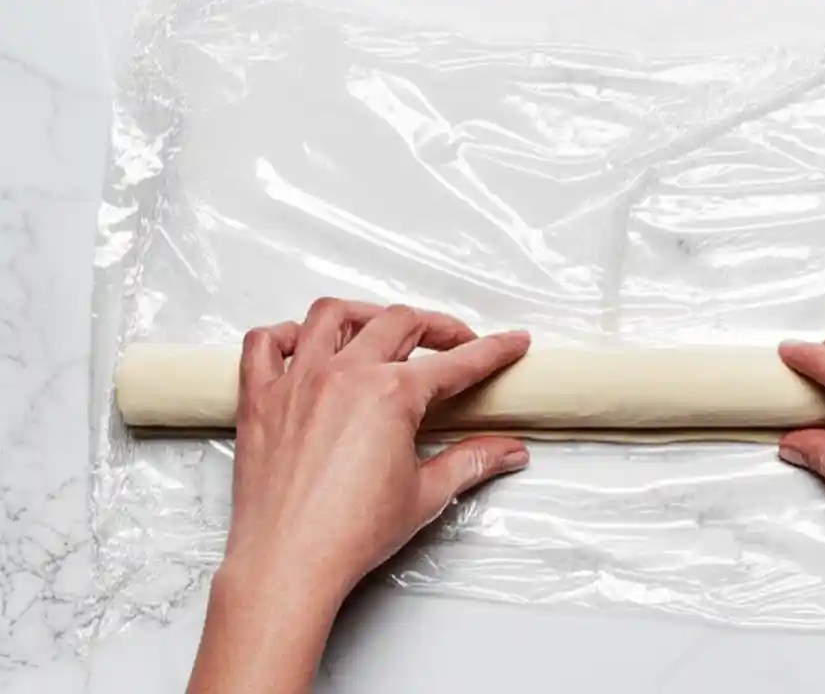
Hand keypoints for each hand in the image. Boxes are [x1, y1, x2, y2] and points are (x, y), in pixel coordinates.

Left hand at [227, 298, 530, 595]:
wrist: (288, 563)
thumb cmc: (350, 534)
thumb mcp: (425, 495)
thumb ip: (471, 461)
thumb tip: (508, 451)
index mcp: (390, 394)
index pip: (455, 363)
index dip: (491, 350)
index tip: (511, 342)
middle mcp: (343, 375)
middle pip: (398, 322)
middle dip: (437, 326)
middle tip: (456, 342)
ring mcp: (296, 382)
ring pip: (331, 316)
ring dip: (365, 315)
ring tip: (383, 329)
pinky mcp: (259, 400)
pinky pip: (263, 345)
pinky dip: (284, 335)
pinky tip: (303, 344)